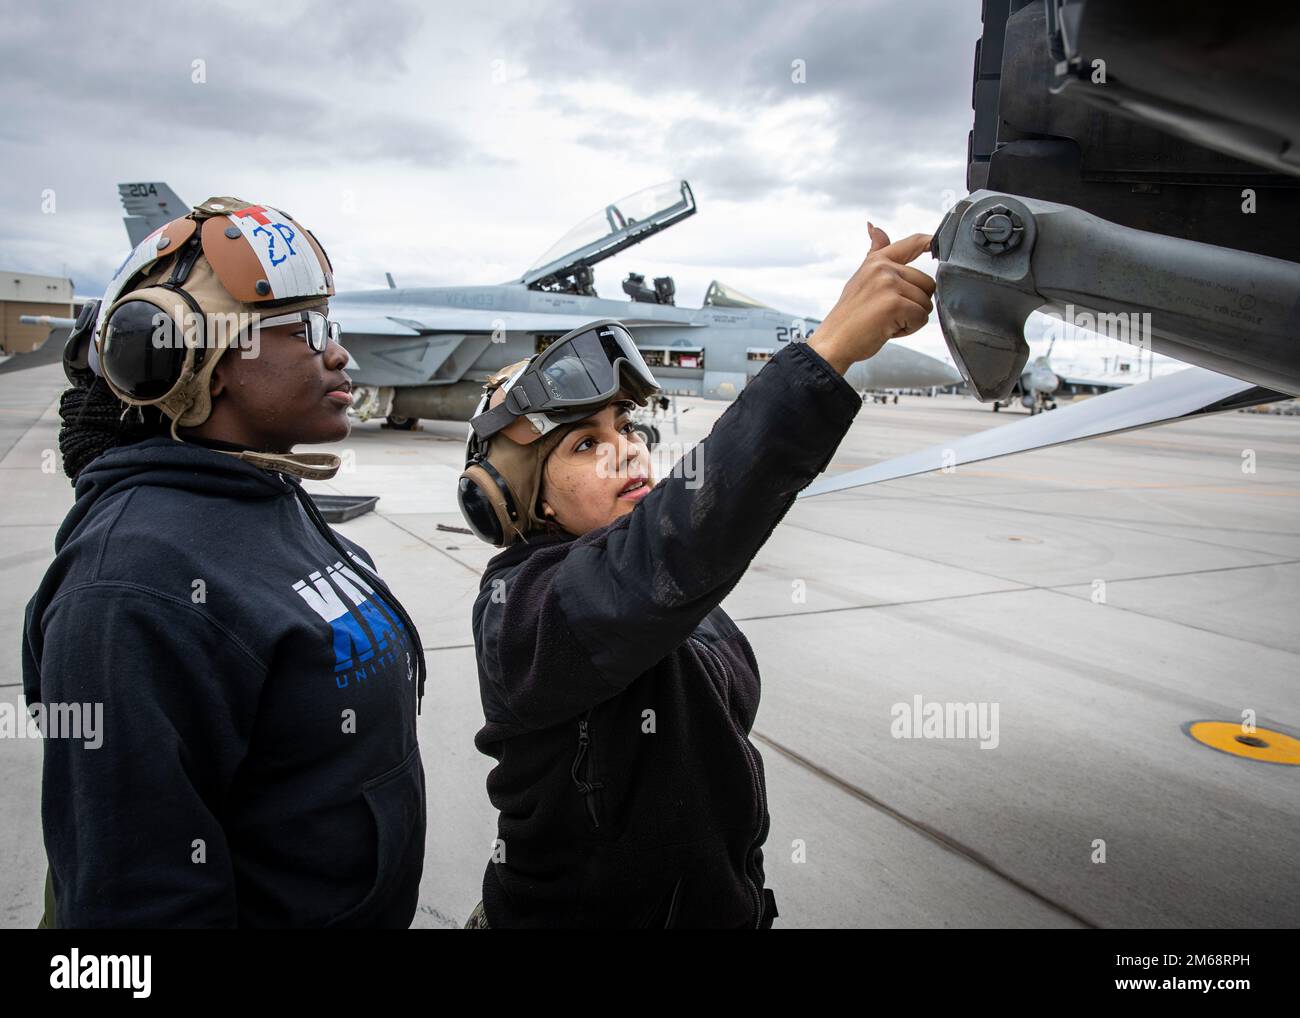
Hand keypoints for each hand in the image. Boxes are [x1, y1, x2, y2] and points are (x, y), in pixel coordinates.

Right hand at [808, 223, 935, 375]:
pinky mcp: (894, 304)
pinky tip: (888, 329)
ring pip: (926, 303)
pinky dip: (909, 329)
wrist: (834, 341)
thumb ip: (875, 252)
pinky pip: (921, 318)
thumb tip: (874, 226)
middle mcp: (883, 268)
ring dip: (911, 319)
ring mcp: (888, 284)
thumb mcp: (861, 277)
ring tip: (886, 321)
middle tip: (889, 313)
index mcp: (877, 260)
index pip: (913, 243)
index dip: (931, 242)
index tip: (937, 245)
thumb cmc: (850, 315)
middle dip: (915, 304)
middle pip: (928, 284)